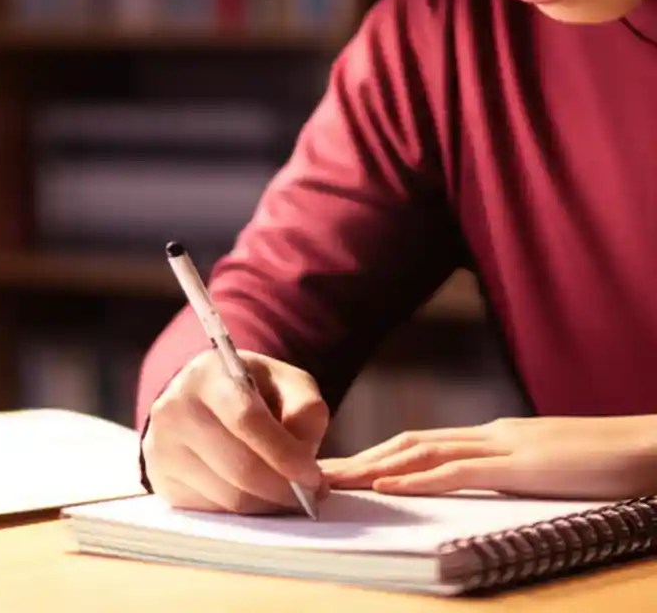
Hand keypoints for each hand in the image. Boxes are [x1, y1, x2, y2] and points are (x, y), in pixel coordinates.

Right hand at [142, 348, 327, 514]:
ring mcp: (162, 448)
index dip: (285, 454)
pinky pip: (214, 511)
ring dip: (267, 504)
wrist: (197, 400)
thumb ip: (306, 410)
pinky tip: (255, 494)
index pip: (247, 420)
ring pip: (229, 497)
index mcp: (208, 375)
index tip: (313, 477)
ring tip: (286, 494)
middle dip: (283, 489)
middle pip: (239, 468)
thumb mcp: (285, 383)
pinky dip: (244, 511)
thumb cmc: (248, 392)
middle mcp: (175, 410)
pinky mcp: (161, 480)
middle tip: (310, 494)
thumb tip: (303, 457)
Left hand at [323, 415, 656, 499]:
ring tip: (331, 479)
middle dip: (358, 458)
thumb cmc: (610, 465)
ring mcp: (505, 445)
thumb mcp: (547, 471)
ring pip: (421, 450)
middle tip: (311, 474)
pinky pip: (459, 470)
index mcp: (494, 438)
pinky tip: (386, 485)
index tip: (340, 472)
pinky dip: (418, 476)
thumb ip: (509, 474)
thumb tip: (475, 487)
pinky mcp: (523, 464)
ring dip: (371, 465)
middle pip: (408, 442)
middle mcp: (490, 435)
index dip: (376, 456)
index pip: (420, 443)